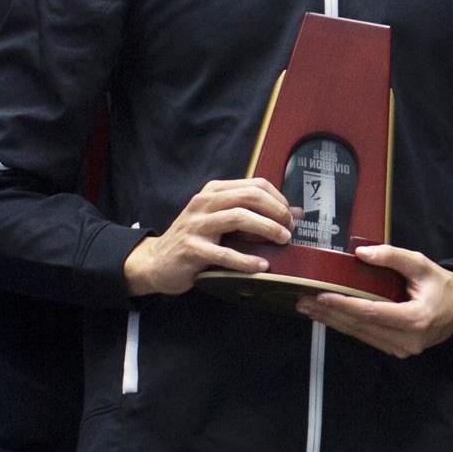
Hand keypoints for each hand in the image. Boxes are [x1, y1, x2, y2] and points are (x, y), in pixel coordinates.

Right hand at [122, 178, 291, 295]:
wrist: (157, 262)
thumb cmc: (196, 240)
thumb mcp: (224, 222)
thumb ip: (256, 216)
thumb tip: (295, 214)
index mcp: (214, 191)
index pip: (254, 185)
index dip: (278, 199)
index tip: (291, 216)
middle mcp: (204, 202)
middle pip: (248, 197)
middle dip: (275, 211)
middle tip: (290, 228)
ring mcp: (196, 225)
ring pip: (238, 217)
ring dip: (266, 229)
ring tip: (282, 241)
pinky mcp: (191, 249)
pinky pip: (224, 253)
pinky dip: (246, 260)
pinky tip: (261, 266)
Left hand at [297, 245, 452, 357]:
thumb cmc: (441, 286)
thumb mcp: (421, 264)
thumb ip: (393, 257)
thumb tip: (361, 253)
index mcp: (415, 319)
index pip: (371, 312)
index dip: (344, 304)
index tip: (321, 296)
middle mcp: (407, 340)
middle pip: (361, 326)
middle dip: (330, 313)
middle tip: (303, 301)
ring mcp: (402, 349)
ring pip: (360, 334)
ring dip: (333, 321)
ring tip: (309, 309)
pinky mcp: (397, 350)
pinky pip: (367, 337)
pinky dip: (346, 326)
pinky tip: (329, 318)